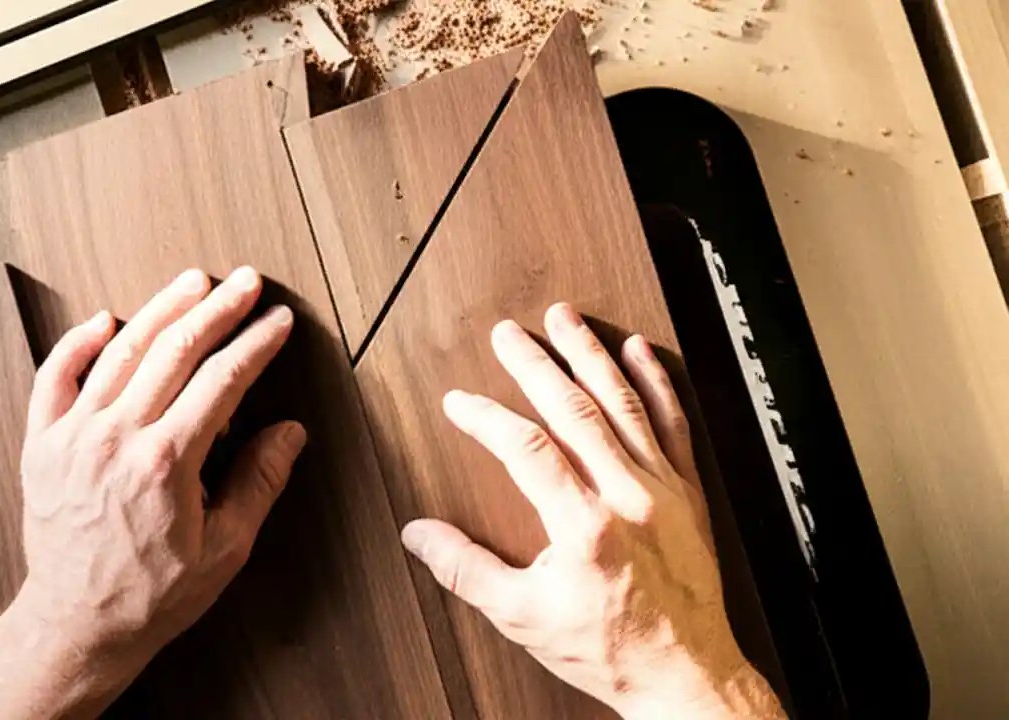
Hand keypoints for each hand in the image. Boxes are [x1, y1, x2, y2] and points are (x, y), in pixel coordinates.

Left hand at [0, 267, 305, 718]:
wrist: (78, 624)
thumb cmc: (153, 594)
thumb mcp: (225, 549)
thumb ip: (258, 483)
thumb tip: (288, 432)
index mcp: (167, 461)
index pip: (223, 379)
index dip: (256, 344)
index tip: (277, 321)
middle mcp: (118, 437)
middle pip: (176, 350)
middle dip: (218, 309)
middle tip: (246, 283)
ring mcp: (75, 435)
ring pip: (121, 351)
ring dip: (161, 309)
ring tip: (192, 281)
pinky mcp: (43, 444)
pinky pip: (56, 376)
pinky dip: (78, 342)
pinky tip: (104, 319)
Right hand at [400, 303, 783, 719]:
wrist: (685, 674)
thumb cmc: (607, 648)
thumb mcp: (521, 617)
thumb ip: (465, 570)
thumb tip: (417, 535)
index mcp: (582, 525)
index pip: (525, 447)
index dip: (486, 417)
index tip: (459, 402)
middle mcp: (626, 496)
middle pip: (573, 409)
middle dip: (535, 363)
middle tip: (508, 332)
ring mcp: (662, 489)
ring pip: (623, 404)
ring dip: (590, 354)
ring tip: (565, 318)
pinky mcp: (688, 493)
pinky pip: (673, 424)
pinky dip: (656, 382)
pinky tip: (638, 352)